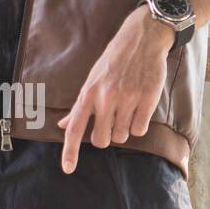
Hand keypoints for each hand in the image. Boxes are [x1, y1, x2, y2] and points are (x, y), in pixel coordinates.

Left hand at [56, 7, 175, 171]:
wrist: (142, 39)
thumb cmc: (114, 61)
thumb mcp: (91, 80)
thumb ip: (78, 106)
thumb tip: (62, 125)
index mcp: (88, 93)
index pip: (74, 128)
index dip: (70, 151)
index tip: (67, 169)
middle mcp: (106, 97)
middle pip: (101, 140)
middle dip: (106, 136)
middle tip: (111, 122)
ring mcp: (127, 99)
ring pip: (122, 137)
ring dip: (124, 130)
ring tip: (127, 110)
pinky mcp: (148, 99)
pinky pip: (140, 130)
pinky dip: (139, 124)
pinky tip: (139, 109)